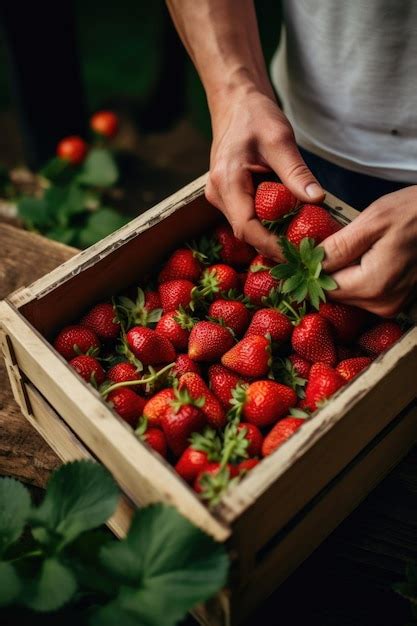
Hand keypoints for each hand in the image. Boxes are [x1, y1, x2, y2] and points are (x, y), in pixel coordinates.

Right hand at [206, 89, 323, 259]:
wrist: (235, 103)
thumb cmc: (254, 115)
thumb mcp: (280, 140)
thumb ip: (297, 173)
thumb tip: (318, 200)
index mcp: (227, 181)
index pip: (247, 227)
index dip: (271, 245)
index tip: (297, 254)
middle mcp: (218, 194)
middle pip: (247, 232)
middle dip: (275, 244)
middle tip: (306, 249)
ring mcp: (221, 197)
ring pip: (247, 227)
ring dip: (272, 235)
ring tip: (302, 238)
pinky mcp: (228, 197)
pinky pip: (248, 218)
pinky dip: (268, 224)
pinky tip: (289, 223)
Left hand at [322, 186, 416, 316]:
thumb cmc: (413, 212)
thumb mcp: (372, 221)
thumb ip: (339, 246)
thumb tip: (310, 263)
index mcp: (373, 286)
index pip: (324, 287)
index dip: (310, 270)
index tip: (302, 254)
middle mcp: (382, 304)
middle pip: (336, 294)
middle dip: (325, 272)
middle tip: (323, 247)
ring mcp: (391, 305)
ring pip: (348, 294)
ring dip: (341, 274)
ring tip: (348, 249)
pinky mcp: (396, 301)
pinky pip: (364, 293)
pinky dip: (356, 277)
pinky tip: (360, 258)